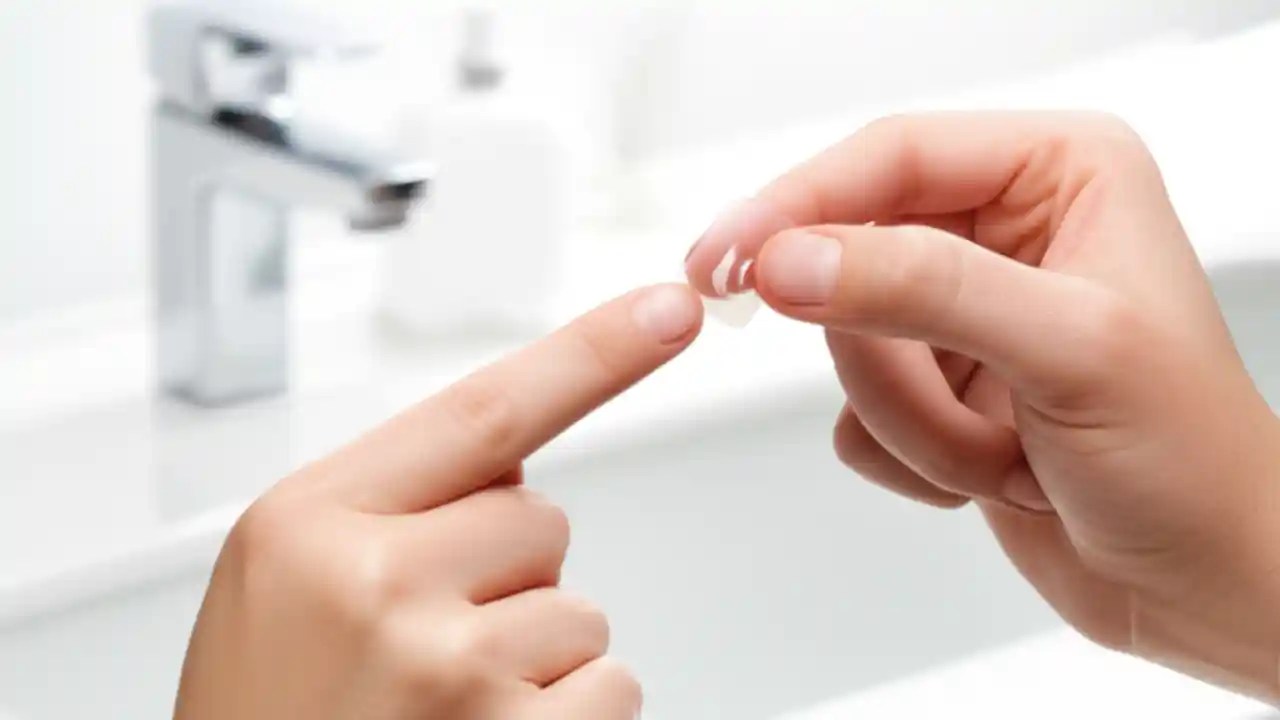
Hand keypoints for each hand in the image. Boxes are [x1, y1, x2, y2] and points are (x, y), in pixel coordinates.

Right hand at [174, 284, 702, 718]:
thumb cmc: (273, 712)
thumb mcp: (287, 580)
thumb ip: (393, 506)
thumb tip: (517, 470)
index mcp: (311, 522)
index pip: (484, 410)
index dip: (592, 352)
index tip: (670, 310)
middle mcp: (378, 586)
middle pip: (541, 520)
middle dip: (508, 573)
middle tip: (423, 642)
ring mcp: (447, 669)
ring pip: (580, 613)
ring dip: (534, 655)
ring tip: (442, 704)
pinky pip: (609, 687)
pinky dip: (569, 714)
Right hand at [685, 112, 1279, 698]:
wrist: (1204, 584)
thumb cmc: (1191, 460)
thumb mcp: (1066, 350)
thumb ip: (920, 289)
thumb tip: (790, 260)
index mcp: (1058, 174)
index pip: (890, 156)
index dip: (798, 205)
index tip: (728, 263)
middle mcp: (1006, 233)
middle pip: (854, 258)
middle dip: (896, 361)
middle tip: (955, 405)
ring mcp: (966, 316)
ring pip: (850, 348)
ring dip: (921, 423)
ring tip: (1008, 449)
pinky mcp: (938, 385)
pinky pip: (856, 412)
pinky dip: (915, 457)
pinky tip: (998, 472)